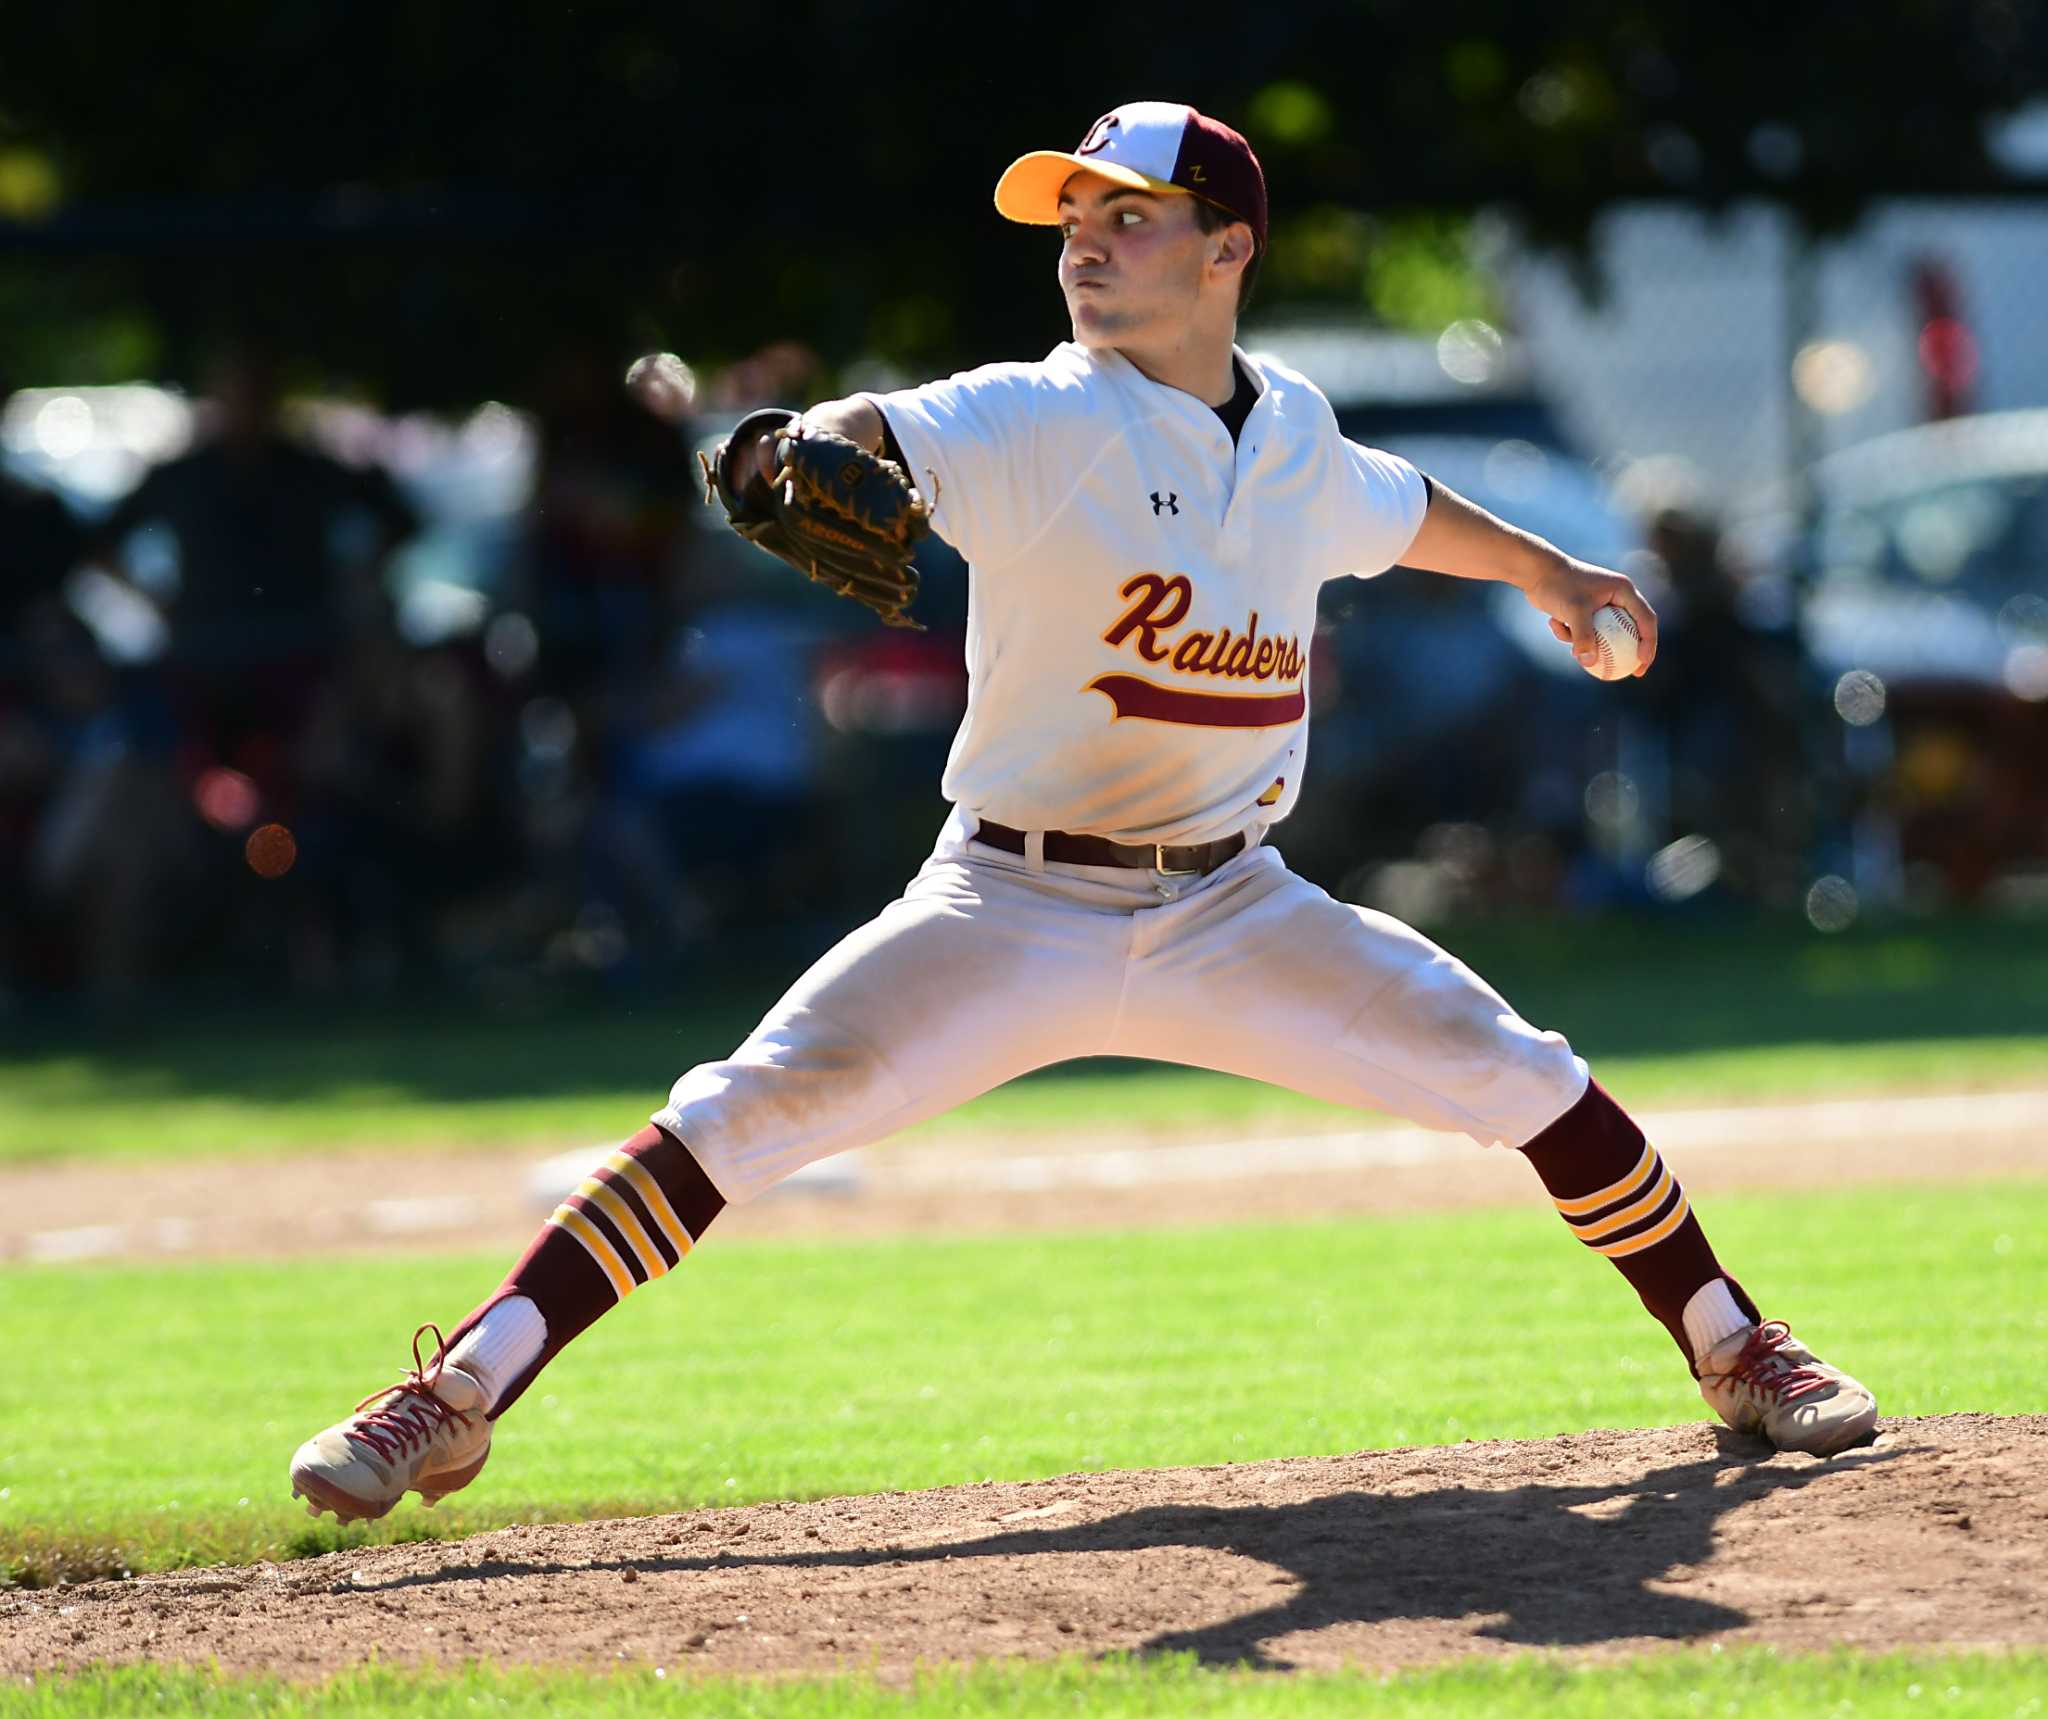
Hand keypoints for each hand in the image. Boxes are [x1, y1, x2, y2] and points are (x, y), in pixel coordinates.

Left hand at [1522, 557, 1658, 677]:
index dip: (1648, 644)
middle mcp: (1616, 596)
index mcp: (1623, 591)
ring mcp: (1601, 604)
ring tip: (1571, 647)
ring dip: (1588, 643)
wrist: (1536, 572)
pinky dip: (1570, 633)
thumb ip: (1583, 637)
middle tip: (1632, 673)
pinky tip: (1553, 624)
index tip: (1640, 664)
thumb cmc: (1558, 585)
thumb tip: (1589, 663)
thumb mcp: (1573, 611)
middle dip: (1629, 652)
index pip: (1646, 620)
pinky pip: (1585, 631)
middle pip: (1632, 630)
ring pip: (1605, 634)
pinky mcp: (1584, 611)